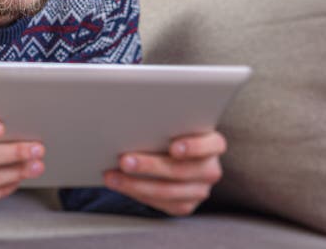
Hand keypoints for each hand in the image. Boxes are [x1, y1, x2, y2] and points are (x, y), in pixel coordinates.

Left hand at [102, 131, 226, 215]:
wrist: (171, 157)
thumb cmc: (167, 134)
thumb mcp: (170, 125)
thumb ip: (162, 124)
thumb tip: (129, 118)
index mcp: (213, 144)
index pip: (212, 145)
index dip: (195, 147)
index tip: (174, 147)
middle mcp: (210, 169)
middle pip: (181, 170)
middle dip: (150, 166)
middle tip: (124, 160)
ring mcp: (199, 190)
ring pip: (168, 191)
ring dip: (135, 184)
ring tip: (112, 176)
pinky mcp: (185, 205)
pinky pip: (160, 203)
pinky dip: (136, 193)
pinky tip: (119, 184)